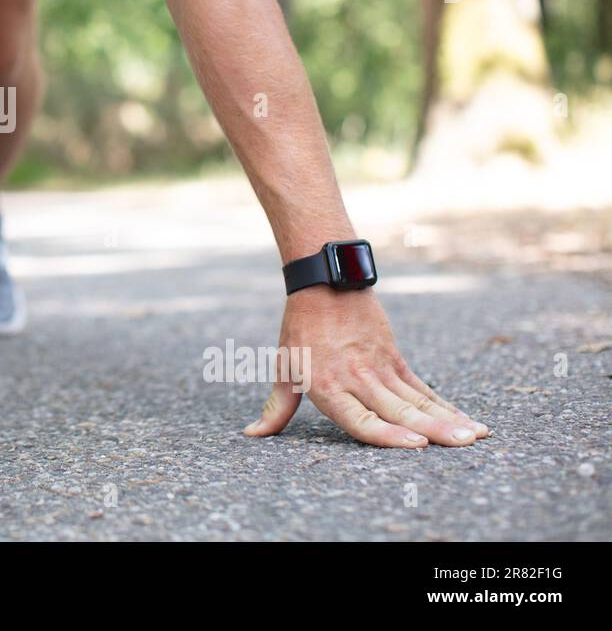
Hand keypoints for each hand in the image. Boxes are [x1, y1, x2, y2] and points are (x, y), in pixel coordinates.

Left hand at [244, 288, 489, 447]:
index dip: (389, 435)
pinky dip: (443, 405)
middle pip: (398, 411)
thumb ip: (276, 409)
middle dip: (433, 430)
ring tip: (475, 435)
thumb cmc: (300, 330)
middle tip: (462, 444)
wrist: (325, 282)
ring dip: (447, 419)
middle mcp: (358, 380)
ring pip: (417, 400)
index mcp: (329, 387)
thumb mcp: (283, 369)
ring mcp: (380, 368)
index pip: (362, 420)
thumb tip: (252, 434)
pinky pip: (421, 387)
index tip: (417, 445)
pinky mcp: (394, 358)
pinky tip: (465, 419)